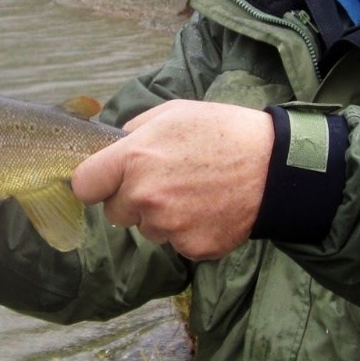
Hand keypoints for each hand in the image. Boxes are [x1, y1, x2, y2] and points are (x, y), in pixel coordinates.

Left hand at [71, 100, 272, 260]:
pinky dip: (188, 231)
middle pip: (115, 212)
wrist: (274, 166)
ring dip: (162, 216)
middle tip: (164, 181)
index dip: (95, 182)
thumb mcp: (172, 113)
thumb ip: (134, 132)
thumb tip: (113, 147)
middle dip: (132, 200)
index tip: (106, 180)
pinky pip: (176, 243)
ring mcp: (169, 227)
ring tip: (194, 192)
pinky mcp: (192, 247)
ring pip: (147, 229)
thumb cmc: (223, 132)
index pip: (85, 186)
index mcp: (134, 159)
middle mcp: (145, 197)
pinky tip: (209, 209)